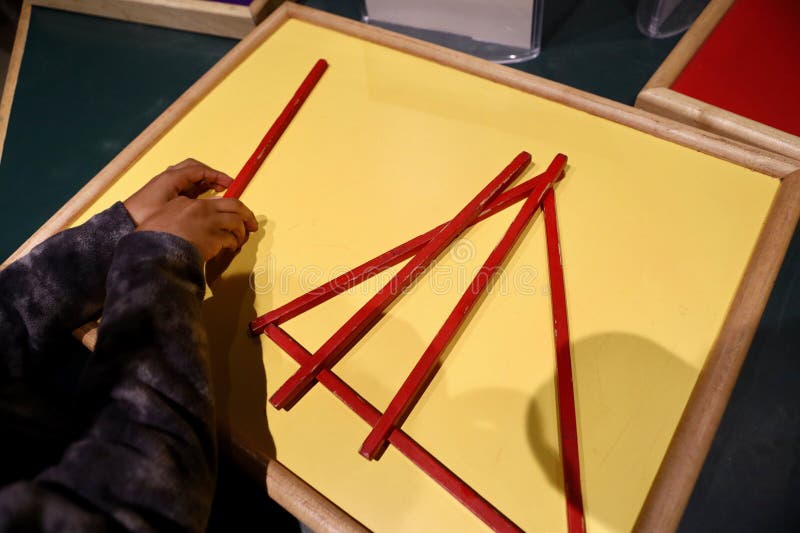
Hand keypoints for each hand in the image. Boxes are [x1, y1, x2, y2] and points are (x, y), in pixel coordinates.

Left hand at [124, 159, 233, 225]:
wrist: (122, 224)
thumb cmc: (145, 216)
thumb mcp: (173, 210)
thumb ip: (196, 205)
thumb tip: (216, 203)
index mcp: (171, 178)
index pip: (200, 170)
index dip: (217, 176)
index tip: (231, 184)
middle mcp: (169, 177)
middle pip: (195, 169)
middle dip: (212, 175)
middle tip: (226, 186)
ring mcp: (166, 184)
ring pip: (190, 176)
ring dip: (205, 181)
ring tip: (218, 192)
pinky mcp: (164, 193)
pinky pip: (185, 185)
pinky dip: (197, 188)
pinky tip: (203, 200)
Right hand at [138, 197, 257, 261]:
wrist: (154, 250)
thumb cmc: (152, 238)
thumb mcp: (162, 217)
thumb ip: (178, 214)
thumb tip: (189, 220)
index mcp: (188, 202)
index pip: (215, 202)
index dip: (228, 208)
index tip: (233, 214)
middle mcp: (202, 209)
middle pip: (234, 205)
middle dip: (247, 214)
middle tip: (252, 224)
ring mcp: (209, 223)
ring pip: (236, 222)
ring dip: (241, 231)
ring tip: (241, 239)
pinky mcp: (214, 238)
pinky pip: (231, 239)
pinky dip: (234, 243)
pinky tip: (231, 248)